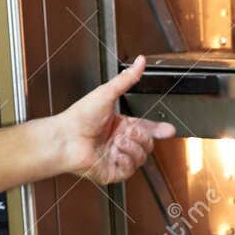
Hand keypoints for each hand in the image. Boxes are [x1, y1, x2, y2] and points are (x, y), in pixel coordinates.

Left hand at [54, 56, 176, 185]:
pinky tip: (113, 152)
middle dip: (142, 137)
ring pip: (141, 157)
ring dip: (132, 147)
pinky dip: (124, 159)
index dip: (158, 130)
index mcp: (121, 125)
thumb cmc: (80, 117)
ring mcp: (117, 158)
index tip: (169, 130)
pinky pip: (130, 169)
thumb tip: (140, 61)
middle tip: (129, 131)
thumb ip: (126, 79)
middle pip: (147, 144)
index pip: (146, 128)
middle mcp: (120, 142)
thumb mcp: (107, 93)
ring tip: (117, 141)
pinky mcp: (113, 172)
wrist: (66, 137)